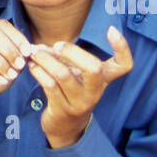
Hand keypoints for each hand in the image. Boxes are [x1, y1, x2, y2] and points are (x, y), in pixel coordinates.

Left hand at [27, 28, 133, 147]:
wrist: (65, 127)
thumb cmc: (70, 92)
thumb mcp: (75, 74)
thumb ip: (62, 57)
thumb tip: (40, 46)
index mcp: (103, 80)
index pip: (123, 65)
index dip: (122, 48)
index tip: (111, 30)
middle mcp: (95, 92)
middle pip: (94, 68)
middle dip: (72, 51)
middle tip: (56, 45)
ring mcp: (80, 103)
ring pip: (64, 76)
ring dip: (46, 60)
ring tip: (34, 52)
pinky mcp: (62, 110)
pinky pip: (49, 86)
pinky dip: (38, 71)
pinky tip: (32, 66)